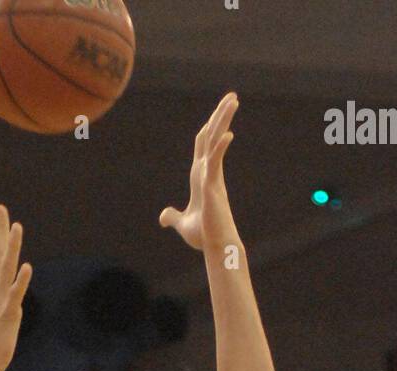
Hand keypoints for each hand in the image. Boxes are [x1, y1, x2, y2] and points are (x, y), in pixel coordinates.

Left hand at [159, 92, 238, 250]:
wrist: (215, 247)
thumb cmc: (204, 236)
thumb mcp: (183, 224)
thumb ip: (173, 217)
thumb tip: (164, 217)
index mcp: (201, 176)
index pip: (204, 145)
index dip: (209, 127)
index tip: (217, 113)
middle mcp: (208, 172)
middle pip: (212, 136)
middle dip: (220, 115)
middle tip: (232, 96)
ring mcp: (212, 177)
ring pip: (216, 142)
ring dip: (223, 121)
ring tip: (233, 101)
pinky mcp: (213, 187)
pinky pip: (216, 163)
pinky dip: (220, 149)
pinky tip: (227, 135)